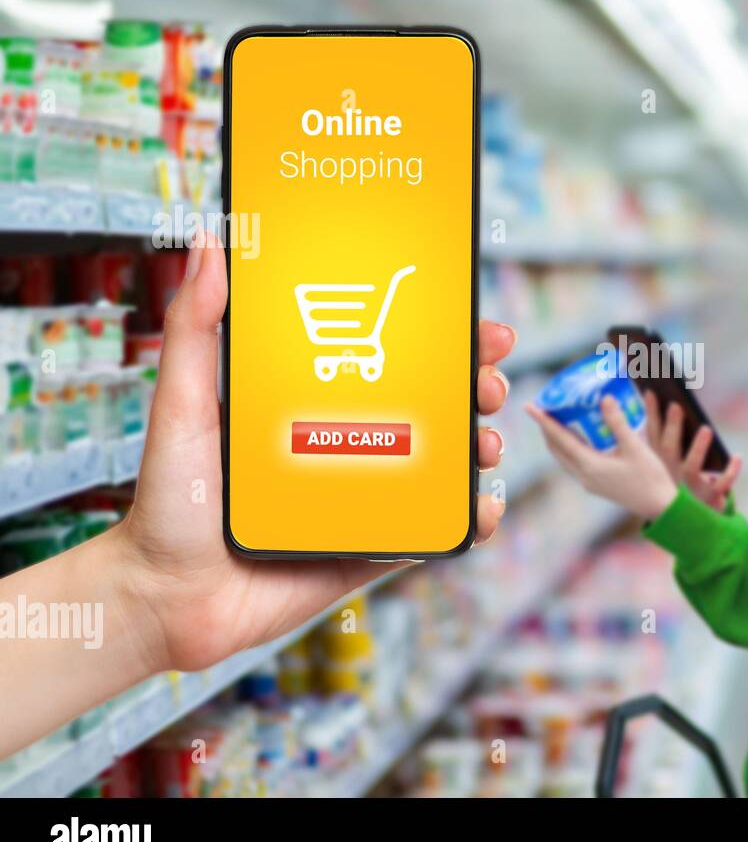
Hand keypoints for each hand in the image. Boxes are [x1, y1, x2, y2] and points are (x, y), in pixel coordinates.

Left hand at [110, 231, 515, 673]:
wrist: (167, 598)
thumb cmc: (168, 501)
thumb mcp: (181, 402)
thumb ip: (196, 327)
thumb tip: (209, 243)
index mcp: (313, 403)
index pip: (389, 357)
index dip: (438, 337)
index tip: (470, 318)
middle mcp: (347, 444)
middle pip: (432, 405)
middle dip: (475, 387)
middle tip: (487, 382)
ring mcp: (365, 497)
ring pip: (443, 465)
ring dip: (480, 447)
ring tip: (486, 443)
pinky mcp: (371, 549)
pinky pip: (432, 531)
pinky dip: (470, 520)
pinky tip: (483, 506)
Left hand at [525, 395, 677, 521]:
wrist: (660, 506)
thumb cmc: (650, 477)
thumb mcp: (635, 446)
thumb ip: (617, 422)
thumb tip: (604, 398)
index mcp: (589, 466)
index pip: (559, 439)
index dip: (544, 421)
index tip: (530, 406)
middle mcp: (584, 476)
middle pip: (556, 449)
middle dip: (547, 429)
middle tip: (545, 408)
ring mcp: (590, 483)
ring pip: (564, 458)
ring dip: (558, 439)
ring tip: (558, 419)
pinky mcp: (597, 485)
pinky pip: (575, 463)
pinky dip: (571, 448)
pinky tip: (580, 437)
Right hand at [642, 390, 741, 512]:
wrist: (694, 524)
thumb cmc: (684, 486)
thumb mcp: (673, 462)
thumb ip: (672, 437)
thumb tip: (675, 404)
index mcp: (661, 464)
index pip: (653, 435)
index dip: (652, 414)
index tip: (652, 392)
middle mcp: (672, 474)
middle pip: (669, 449)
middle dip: (672, 427)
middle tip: (676, 406)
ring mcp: (690, 487)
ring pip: (692, 467)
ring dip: (698, 448)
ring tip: (705, 428)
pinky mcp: (709, 498)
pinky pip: (721, 485)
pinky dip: (730, 472)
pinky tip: (737, 456)